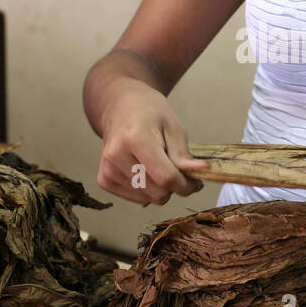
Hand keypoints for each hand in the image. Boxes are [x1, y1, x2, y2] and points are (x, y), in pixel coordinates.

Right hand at [96, 81, 209, 206]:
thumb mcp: (173, 126)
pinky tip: (145, 170)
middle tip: (178, 170)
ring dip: (160, 188)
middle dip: (174, 186)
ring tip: (158, 164)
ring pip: (148, 199)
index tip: (196, 181)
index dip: (186, 185)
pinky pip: (137, 198)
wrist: (120, 107)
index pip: (165, 178)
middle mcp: (117, 156)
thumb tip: (200, 171)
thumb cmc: (149, 113)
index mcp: (135, 138)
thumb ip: (183, 154)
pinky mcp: (104, 180)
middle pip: (157, 193)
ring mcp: (108, 170)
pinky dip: (148, 189)